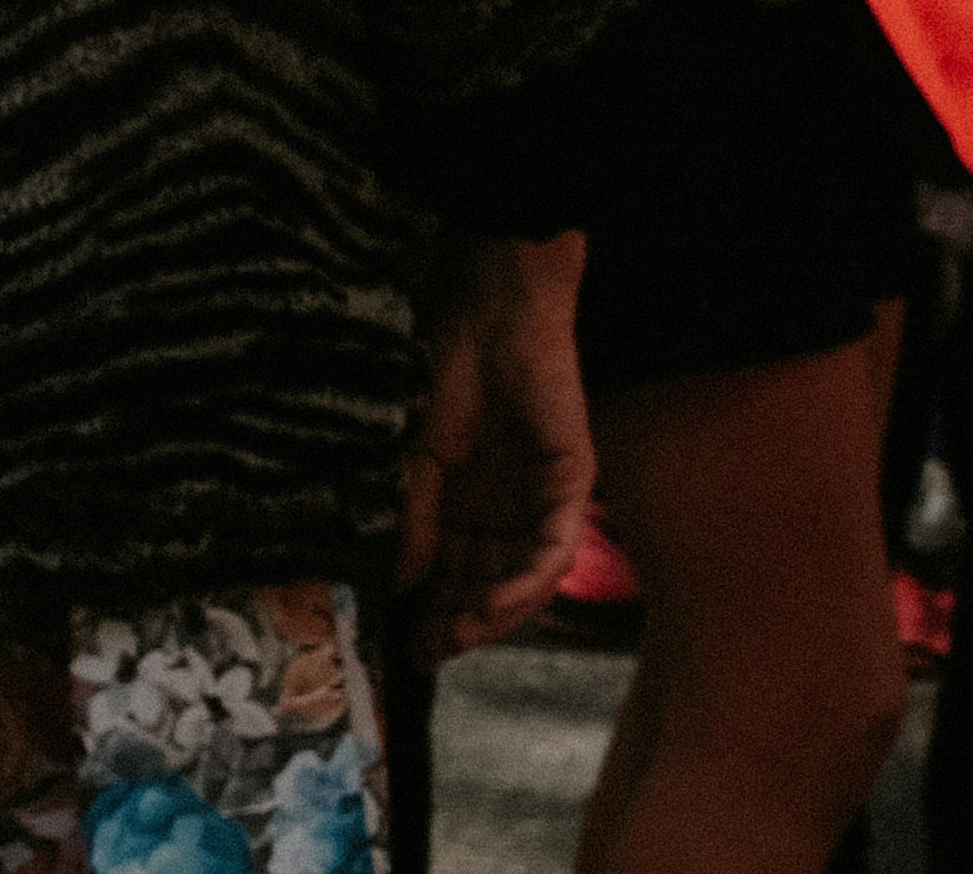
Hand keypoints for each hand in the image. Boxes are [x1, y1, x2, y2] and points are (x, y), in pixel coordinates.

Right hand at [401, 232, 590, 656]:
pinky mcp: (573, 488)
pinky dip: (528, 582)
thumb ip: (416, 519)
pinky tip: (496, 605)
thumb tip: (399, 582)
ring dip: (493, 614)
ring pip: (525, 579)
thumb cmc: (446, 372)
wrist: (489, 317)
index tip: (404, 648)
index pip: (453, 574)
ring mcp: (543, 503)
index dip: (431, 612)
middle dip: (460, 624)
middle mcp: (508, 512)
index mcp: (468, 505)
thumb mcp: (416, 457)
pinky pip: (555, 549)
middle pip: (488, 586)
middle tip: (429, 654)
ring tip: (458, 636)